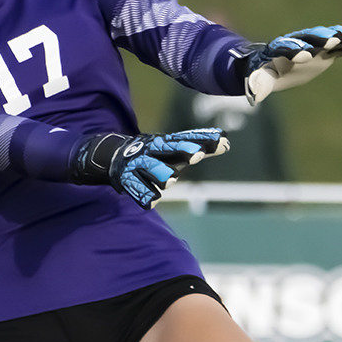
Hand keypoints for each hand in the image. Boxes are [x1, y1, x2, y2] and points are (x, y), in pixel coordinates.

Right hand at [69, 129, 230, 209]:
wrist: (114, 156)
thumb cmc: (154, 153)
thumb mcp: (175, 149)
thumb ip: (199, 147)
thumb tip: (227, 143)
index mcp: (164, 142)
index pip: (186, 138)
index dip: (202, 139)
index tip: (221, 139)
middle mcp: (152, 151)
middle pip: (168, 149)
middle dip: (183, 150)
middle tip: (198, 155)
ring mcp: (138, 165)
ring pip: (152, 169)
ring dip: (162, 174)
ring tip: (171, 180)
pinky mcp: (128, 181)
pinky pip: (137, 189)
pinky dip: (144, 196)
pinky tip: (153, 203)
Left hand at [234, 25, 341, 104]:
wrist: (275, 63)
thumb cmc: (264, 73)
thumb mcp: (260, 79)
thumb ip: (260, 84)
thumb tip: (255, 94)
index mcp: (280, 49)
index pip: (287, 47)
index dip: (295, 50)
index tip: (304, 55)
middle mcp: (298, 43)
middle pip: (311, 38)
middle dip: (321, 39)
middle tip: (333, 41)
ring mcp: (313, 44)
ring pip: (328, 39)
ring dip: (341, 39)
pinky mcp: (325, 50)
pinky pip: (340, 48)